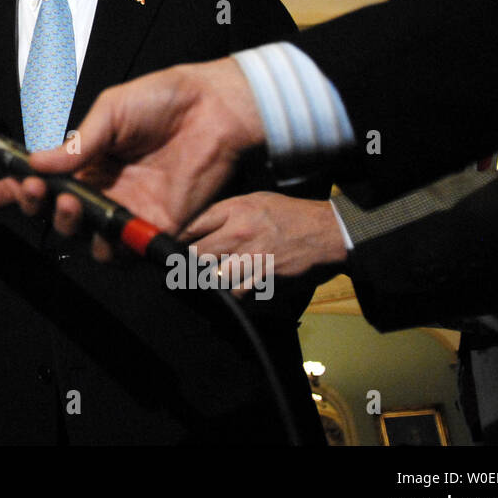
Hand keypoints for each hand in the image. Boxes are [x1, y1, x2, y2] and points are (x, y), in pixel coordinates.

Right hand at [0, 58, 264, 259]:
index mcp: (86, 158)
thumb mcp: (112, 110)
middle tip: (33, 190)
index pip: (41, 178)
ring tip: (71, 201)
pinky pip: (126, 249)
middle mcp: (102, 186)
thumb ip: (77, 142)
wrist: (216, 107)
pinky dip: (111, 246)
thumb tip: (36, 161)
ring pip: (84, 235)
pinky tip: (106, 228)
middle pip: (55, 211)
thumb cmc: (166, 99)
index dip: (11, 189)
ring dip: (68, 224)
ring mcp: (128, 207)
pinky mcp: (157, 223)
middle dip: (34, 205)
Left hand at [181, 192, 348, 294]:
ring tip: (200, 285)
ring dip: (206, 284)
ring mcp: (253, 261)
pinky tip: (226, 294)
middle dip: (186, 265)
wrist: (328, 233)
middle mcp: (241, 235)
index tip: (169, 249)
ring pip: (214, 280)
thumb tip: (194, 226)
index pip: (192, 227)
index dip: (175, 240)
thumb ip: (223, 212)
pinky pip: (237, 297)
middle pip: (197, 256)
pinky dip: (230, 297)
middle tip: (178, 271)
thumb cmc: (289, 215)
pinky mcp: (266, 283)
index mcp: (235, 211)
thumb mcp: (254, 199)